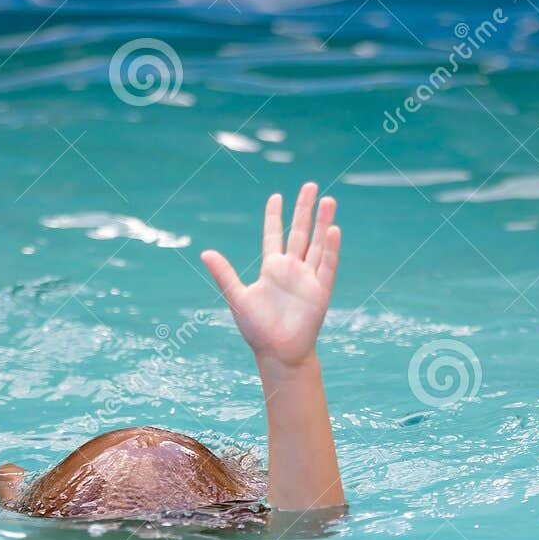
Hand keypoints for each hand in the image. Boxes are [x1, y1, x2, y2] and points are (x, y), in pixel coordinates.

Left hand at [201, 182, 340, 372]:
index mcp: (271, 269)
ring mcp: (307, 279)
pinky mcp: (320, 292)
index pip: (274, 235)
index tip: (277, 196)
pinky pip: (327, 266)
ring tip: (328, 200)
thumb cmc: (256, 330)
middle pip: (300, 233)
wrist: (277, 354)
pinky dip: (331, 249)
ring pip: (317, 244)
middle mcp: (291, 270)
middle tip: (310, 186)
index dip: (275, 216)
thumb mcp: (237, 297)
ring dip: (323, 223)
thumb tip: (205, 253)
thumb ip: (225, 274)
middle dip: (305, 210)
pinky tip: (333, 230)